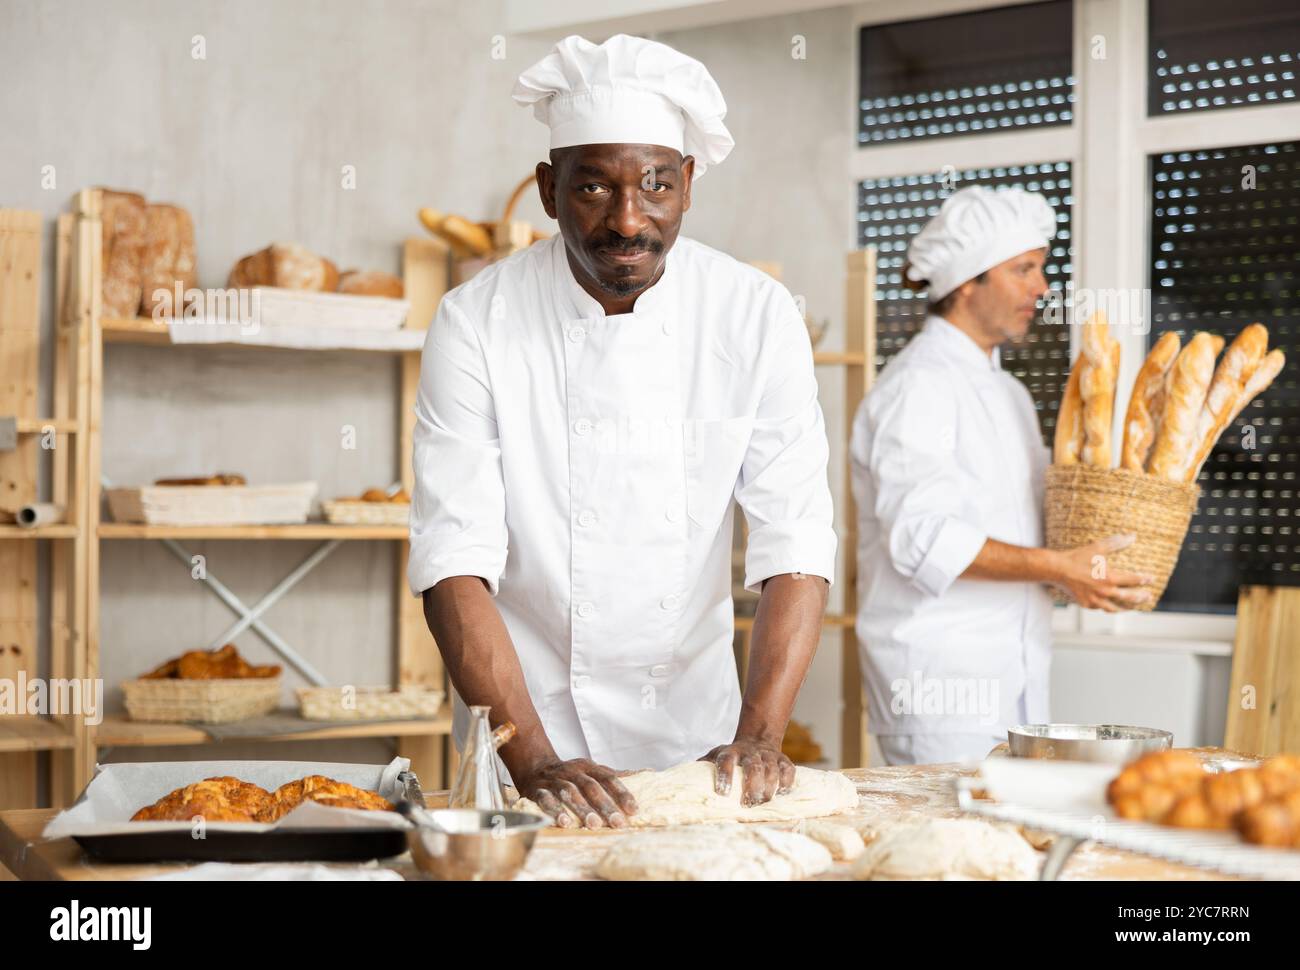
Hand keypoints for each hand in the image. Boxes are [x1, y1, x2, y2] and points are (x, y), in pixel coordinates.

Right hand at [514, 758, 636, 829]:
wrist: (534, 768)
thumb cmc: (570, 775)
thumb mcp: (592, 771)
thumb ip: (615, 776)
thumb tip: (647, 772)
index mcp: (588, 767)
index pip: (608, 778)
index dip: (622, 793)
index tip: (634, 810)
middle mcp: (572, 771)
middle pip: (591, 787)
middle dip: (605, 805)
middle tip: (617, 822)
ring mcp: (555, 780)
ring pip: (570, 792)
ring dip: (582, 809)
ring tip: (593, 824)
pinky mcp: (537, 790)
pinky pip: (545, 799)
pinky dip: (555, 810)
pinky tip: (563, 822)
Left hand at [702, 737, 793, 806]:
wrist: (757, 741)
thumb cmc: (732, 757)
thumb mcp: (715, 756)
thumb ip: (703, 767)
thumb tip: (683, 781)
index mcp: (731, 752)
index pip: (726, 761)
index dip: (725, 775)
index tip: (722, 793)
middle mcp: (750, 752)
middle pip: (753, 767)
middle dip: (752, 787)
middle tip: (747, 804)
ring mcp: (768, 755)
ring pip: (771, 770)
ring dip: (768, 788)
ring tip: (762, 802)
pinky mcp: (783, 760)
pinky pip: (788, 770)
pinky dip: (786, 782)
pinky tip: (781, 793)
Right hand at [1050, 533, 1154, 611]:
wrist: (1057, 569)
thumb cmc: (1077, 557)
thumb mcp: (1097, 548)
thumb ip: (1116, 543)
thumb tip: (1132, 536)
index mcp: (1110, 578)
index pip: (1134, 580)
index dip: (1144, 579)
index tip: (1151, 579)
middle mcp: (1105, 591)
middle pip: (1129, 598)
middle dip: (1141, 597)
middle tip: (1148, 596)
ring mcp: (1096, 600)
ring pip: (1116, 608)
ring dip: (1127, 608)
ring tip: (1133, 607)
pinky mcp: (1087, 604)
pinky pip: (1101, 608)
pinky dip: (1108, 607)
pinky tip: (1111, 605)